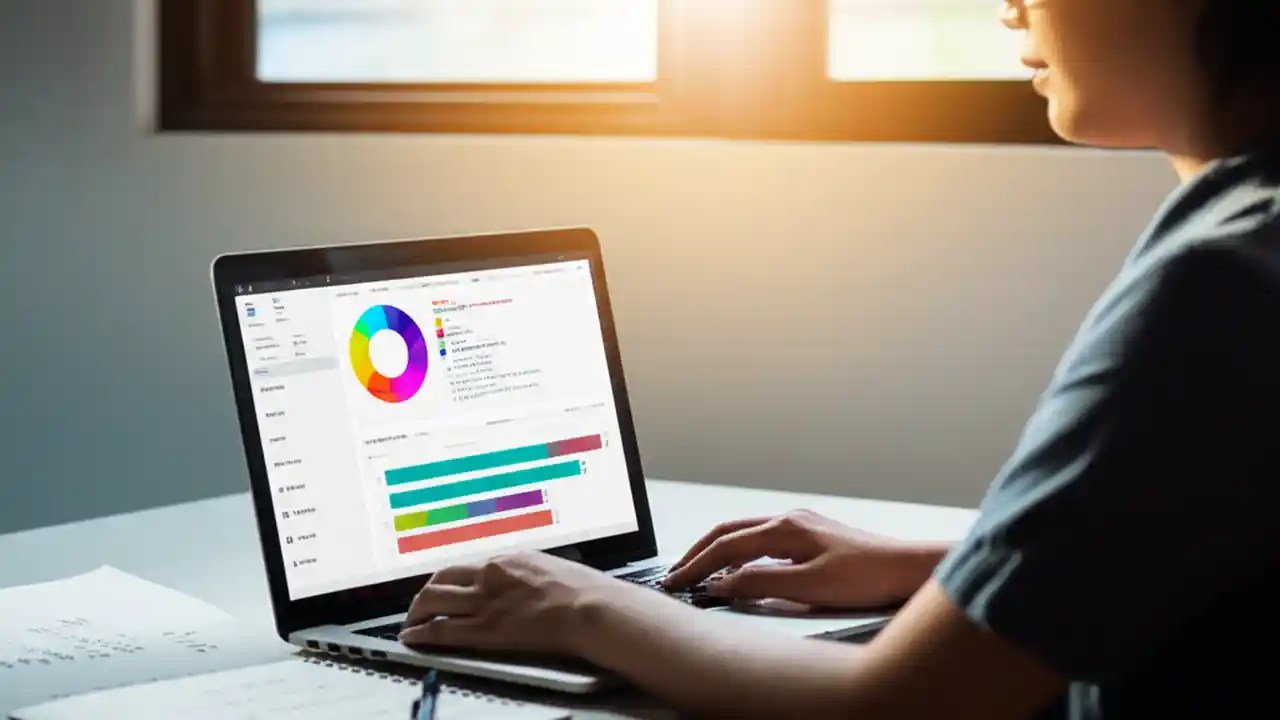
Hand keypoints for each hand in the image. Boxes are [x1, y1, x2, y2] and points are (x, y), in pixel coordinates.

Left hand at [398, 550, 640, 655]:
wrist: (589, 608)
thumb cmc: (583, 591)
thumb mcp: (549, 568)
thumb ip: (526, 574)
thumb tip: (519, 582)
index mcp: (507, 559)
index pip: (465, 567)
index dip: (447, 580)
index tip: (442, 589)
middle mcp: (488, 575)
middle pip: (441, 579)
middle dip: (424, 593)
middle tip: (419, 607)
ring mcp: (484, 601)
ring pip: (432, 601)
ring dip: (416, 613)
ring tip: (410, 624)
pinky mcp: (484, 629)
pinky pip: (441, 628)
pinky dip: (421, 633)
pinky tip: (412, 637)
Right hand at [662, 510, 948, 607]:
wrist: (908, 568)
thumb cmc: (867, 577)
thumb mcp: (809, 587)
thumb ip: (760, 584)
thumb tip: (721, 584)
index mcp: (784, 529)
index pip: (725, 546)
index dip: (696, 566)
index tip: (674, 582)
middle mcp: (789, 520)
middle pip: (728, 532)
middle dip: (698, 552)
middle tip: (676, 573)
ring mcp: (801, 525)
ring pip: (745, 533)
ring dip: (718, 550)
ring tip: (700, 570)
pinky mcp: (812, 536)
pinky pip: (763, 539)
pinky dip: (741, 552)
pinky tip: (742, 568)